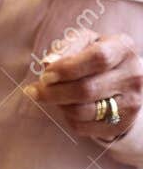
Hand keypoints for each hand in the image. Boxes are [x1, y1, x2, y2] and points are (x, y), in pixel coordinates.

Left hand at [25, 33, 141, 140]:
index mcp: (123, 48)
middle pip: (87, 89)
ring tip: (50, 96)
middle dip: (53, 91)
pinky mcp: (122, 123)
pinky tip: (65, 106)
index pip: (97, 58)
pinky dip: (67, 117)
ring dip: (58, 104)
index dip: (67, 68)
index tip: (45, 75)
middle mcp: (133, 75)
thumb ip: (65, 48)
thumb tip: (48, 62)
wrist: (122, 80)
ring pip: (83, 111)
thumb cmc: (94, 56)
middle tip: (35, 90)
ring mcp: (131, 102)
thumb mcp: (83, 42)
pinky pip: (83, 126)